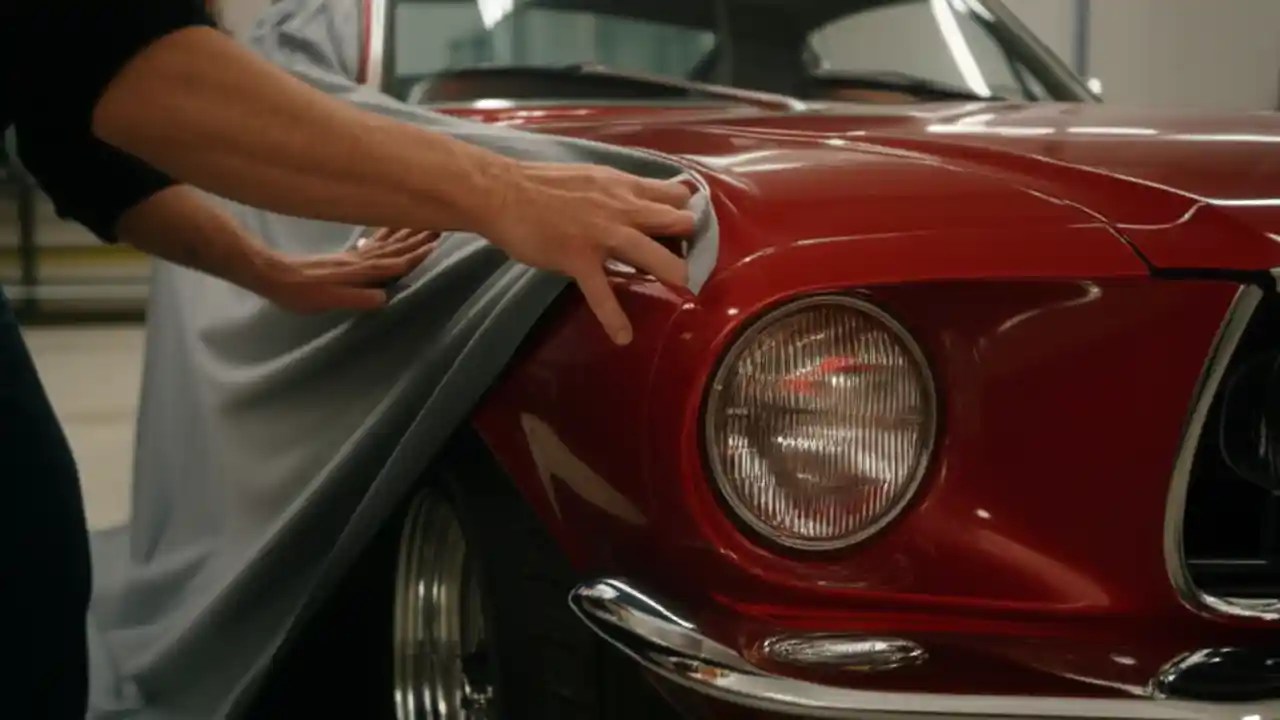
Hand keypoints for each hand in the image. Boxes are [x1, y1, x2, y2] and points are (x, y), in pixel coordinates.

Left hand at [250, 228, 437, 313]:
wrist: (272, 275)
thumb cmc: (298, 293)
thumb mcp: (326, 301)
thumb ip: (355, 298)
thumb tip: (385, 298)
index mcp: (359, 272)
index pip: (395, 263)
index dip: (415, 255)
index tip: (435, 244)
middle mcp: (360, 261)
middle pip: (396, 248)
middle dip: (418, 237)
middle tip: (440, 224)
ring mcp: (353, 257)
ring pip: (387, 243)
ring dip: (407, 234)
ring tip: (424, 223)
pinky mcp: (345, 257)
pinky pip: (374, 243)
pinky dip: (387, 234)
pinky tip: (390, 229)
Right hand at [483, 163, 695, 345]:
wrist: (502, 192)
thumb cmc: (541, 185)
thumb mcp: (590, 177)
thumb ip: (617, 191)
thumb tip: (636, 202)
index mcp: (623, 186)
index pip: (674, 193)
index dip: (688, 211)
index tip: (691, 228)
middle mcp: (621, 207)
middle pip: (676, 220)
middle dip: (692, 241)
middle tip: (696, 259)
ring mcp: (602, 234)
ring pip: (653, 254)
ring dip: (675, 273)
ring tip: (685, 289)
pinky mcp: (579, 258)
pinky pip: (602, 293)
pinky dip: (615, 319)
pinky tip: (622, 337)